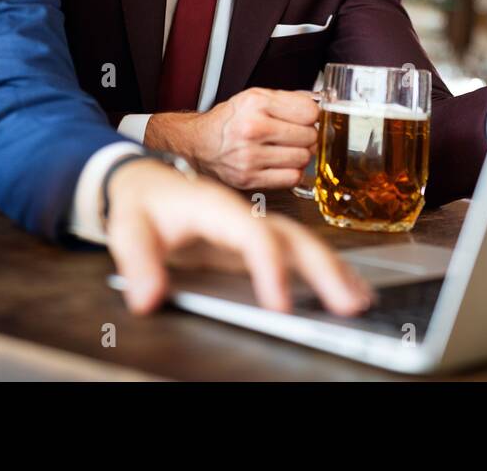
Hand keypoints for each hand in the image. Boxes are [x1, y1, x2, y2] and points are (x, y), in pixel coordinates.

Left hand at [105, 158, 372, 315]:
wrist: (145, 180)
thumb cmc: (141, 202)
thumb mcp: (128, 229)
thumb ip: (137, 262)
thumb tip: (146, 298)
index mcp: (215, 207)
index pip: (252, 234)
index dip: (270, 266)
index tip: (280, 305)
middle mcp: (244, 214)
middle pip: (292, 237)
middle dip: (321, 269)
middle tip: (346, 303)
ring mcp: (254, 226)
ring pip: (302, 243)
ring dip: (332, 270)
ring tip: (358, 300)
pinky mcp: (258, 241)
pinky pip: (297, 252)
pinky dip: (324, 269)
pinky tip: (346, 288)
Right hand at [145, 87, 318, 189]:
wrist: (199, 143)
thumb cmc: (229, 121)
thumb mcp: (255, 97)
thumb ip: (288, 100)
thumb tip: (319, 107)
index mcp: (256, 103)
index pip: (309, 111)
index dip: (312, 116)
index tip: (306, 118)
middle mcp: (252, 128)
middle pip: (309, 136)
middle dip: (307, 136)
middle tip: (296, 135)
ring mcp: (250, 156)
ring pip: (303, 158)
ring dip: (301, 155)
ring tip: (288, 149)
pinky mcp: (249, 178)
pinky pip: (291, 178)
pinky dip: (293, 172)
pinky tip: (282, 164)